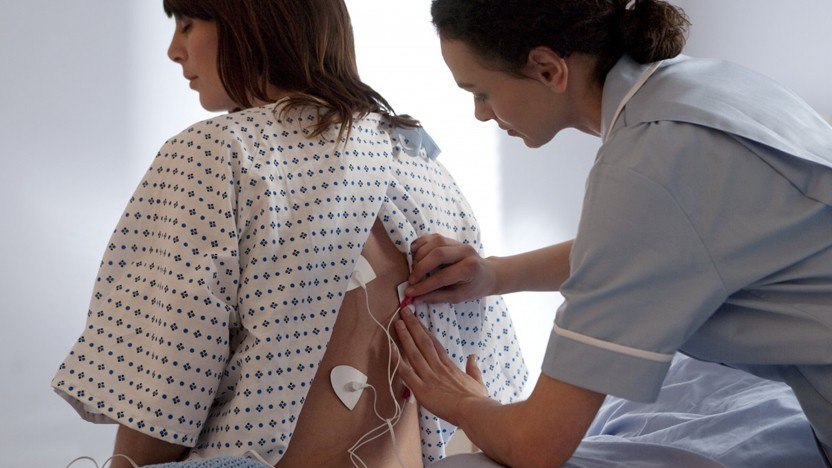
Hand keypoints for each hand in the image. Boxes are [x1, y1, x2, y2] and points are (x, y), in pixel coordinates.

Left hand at [393, 308, 488, 426]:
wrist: (474, 411)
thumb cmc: (476, 399)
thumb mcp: (478, 381)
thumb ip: (473, 368)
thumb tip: (473, 357)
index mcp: (449, 365)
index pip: (434, 343)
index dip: (424, 330)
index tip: (417, 320)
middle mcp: (437, 367)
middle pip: (423, 342)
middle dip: (413, 326)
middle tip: (404, 311)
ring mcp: (429, 377)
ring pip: (414, 353)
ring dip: (404, 337)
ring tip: (397, 323)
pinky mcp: (422, 389)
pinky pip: (407, 373)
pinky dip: (398, 361)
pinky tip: (391, 349)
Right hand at [404, 234, 495, 303]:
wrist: (488, 274)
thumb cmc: (474, 287)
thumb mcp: (458, 297)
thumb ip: (437, 297)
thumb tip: (415, 299)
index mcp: (469, 268)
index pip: (442, 276)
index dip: (424, 285)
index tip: (410, 292)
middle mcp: (465, 251)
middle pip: (438, 254)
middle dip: (420, 268)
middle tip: (411, 280)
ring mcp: (458, 242)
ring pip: (434, 242)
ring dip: (419, 255)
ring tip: (413, 269)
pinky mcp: (451, 239)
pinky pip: (433, 237)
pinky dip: (421, 244)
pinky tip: (414, 254)